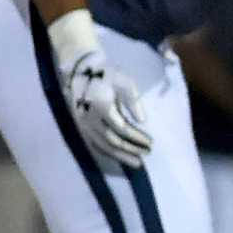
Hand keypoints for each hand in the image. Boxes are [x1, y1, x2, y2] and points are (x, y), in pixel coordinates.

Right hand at [49, 13, 151, 166]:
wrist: (82, 69)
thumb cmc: (108, 74)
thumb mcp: (125, 82)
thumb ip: (134, 102)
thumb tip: (143, 122)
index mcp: (102, 106)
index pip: (122, 129)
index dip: (137, 138)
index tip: (151, 143)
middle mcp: (90, 118)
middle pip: (112, 140)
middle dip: (131, 149)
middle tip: (147, 154)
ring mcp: (83, 124)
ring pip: (102, 145)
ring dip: (120, 156)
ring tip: (136, 162)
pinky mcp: (81, 126)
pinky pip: (93, 144)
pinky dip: (107, 152)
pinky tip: (118, 157)